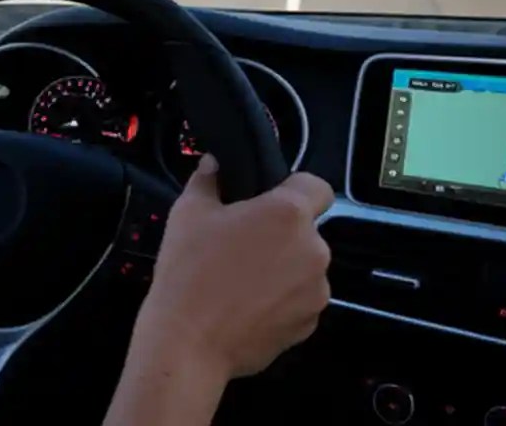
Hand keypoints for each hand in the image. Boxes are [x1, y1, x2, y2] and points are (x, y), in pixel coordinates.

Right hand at [103, 157, 332, 425]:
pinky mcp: (309, 325)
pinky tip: (246, 309)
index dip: (294, 189)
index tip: (266, 202)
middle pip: (306, 231)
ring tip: (240, 283)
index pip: (317, 186)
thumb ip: (208, 180)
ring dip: (282, 269)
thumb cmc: (188, 270)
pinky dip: (280, 302)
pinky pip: (299, 302)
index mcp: (288, 214)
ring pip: (303, 268)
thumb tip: (216, 163)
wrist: (187, 343)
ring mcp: (317, 292)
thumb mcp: (187, 214)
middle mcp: (314, 250)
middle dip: (279, 235)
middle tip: (239, 246)